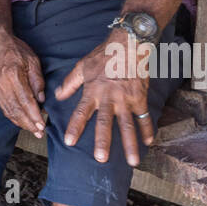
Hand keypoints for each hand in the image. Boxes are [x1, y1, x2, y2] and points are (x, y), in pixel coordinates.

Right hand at [0, 32, 46, 138]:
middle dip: (29, 124)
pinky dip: (13, 117)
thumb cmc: (16, 50)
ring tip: (33, 131)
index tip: (42, 125)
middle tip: (39, 133)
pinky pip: (4, 108)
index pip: (25, 101)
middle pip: (16, 110)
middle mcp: (3, 85)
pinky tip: (21, 122)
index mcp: (13, 75)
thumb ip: (37, 81)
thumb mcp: (32, 61)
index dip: (34, 115)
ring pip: (9, 111)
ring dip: (21, 124)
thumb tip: (41, 99)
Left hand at [55, 31, 153, 165]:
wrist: (128, 43)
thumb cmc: (104, 55)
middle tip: (101, 159)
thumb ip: (70, 83)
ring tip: (132, 161)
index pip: (81, 112)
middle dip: (103, 141)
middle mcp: (108, 97)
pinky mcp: (139, 97)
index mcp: (92, 91)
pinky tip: (149, 142)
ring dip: (130, 144)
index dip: (75, 127)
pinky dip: (148, 129)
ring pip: (127, 125)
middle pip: (105, 123)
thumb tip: (57, 95)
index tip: (69, 142)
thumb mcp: (82, 66)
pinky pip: (143, 116)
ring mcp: (126, 99)